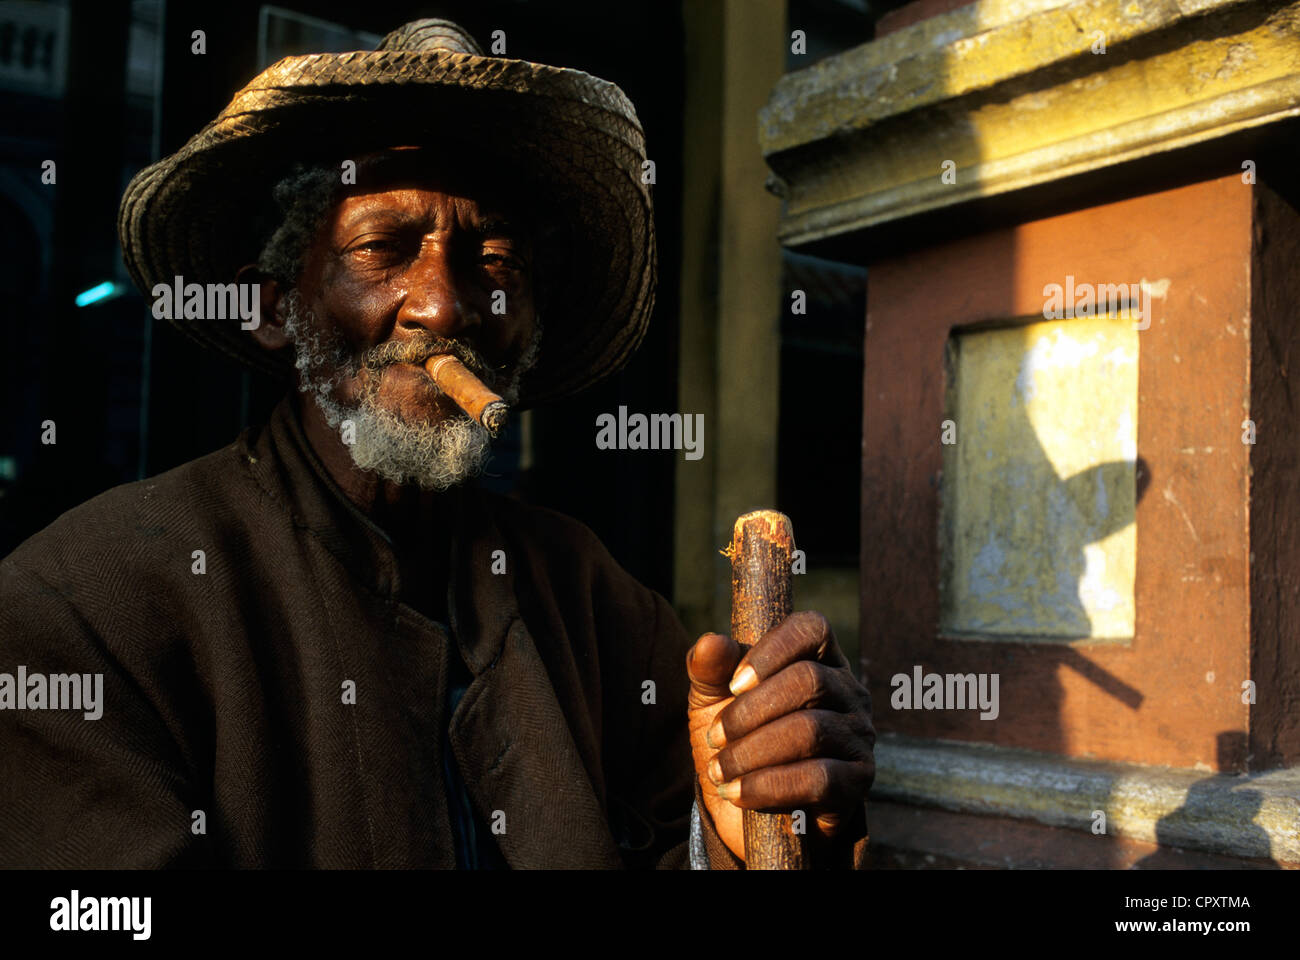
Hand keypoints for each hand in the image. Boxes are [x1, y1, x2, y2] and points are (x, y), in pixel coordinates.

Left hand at [686, 611, 874, 861]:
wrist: (749, 807)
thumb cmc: (736, 740)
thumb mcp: (713, 701)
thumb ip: (709, 669)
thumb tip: (712, 642)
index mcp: (819, 659)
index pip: (812, 629)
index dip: (772, 650)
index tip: (734, 684)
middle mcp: (849, 692)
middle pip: (810, 680)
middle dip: (751, 711)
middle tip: (716, 737)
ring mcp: (859, 736)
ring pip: (811, 731)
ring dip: (753, 752)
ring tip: (720, 770)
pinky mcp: (858, 781)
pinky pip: (819, 779)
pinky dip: (768, 786)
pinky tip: (738, 792)